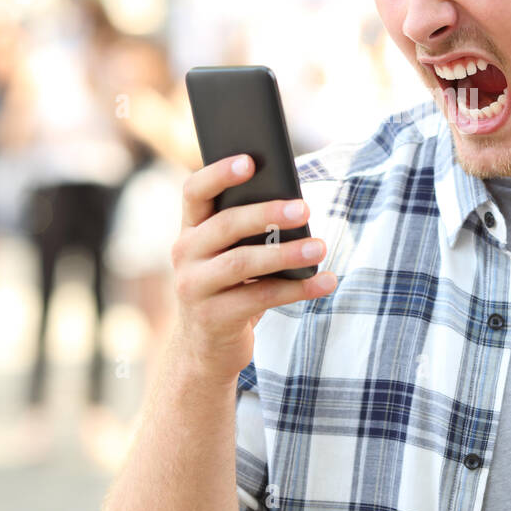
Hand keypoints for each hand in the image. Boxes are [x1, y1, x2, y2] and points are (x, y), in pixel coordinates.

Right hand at [170, 154, 337, 385]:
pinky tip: (326, 281)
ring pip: (242, 263)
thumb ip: (249, 231)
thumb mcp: (231, 255)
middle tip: (304, 208)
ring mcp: (194, 287)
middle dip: (266, 213)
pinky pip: (261, 298)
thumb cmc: (231, 288)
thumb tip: (297, 206)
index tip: (251, 160)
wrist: (206, 349)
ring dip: (286, 253)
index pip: (195, 191)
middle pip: (225, 225)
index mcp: (191, 230)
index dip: (219, 173)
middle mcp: (184, 254)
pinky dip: (298, 289)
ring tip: (320, 247)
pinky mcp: (213, 318)